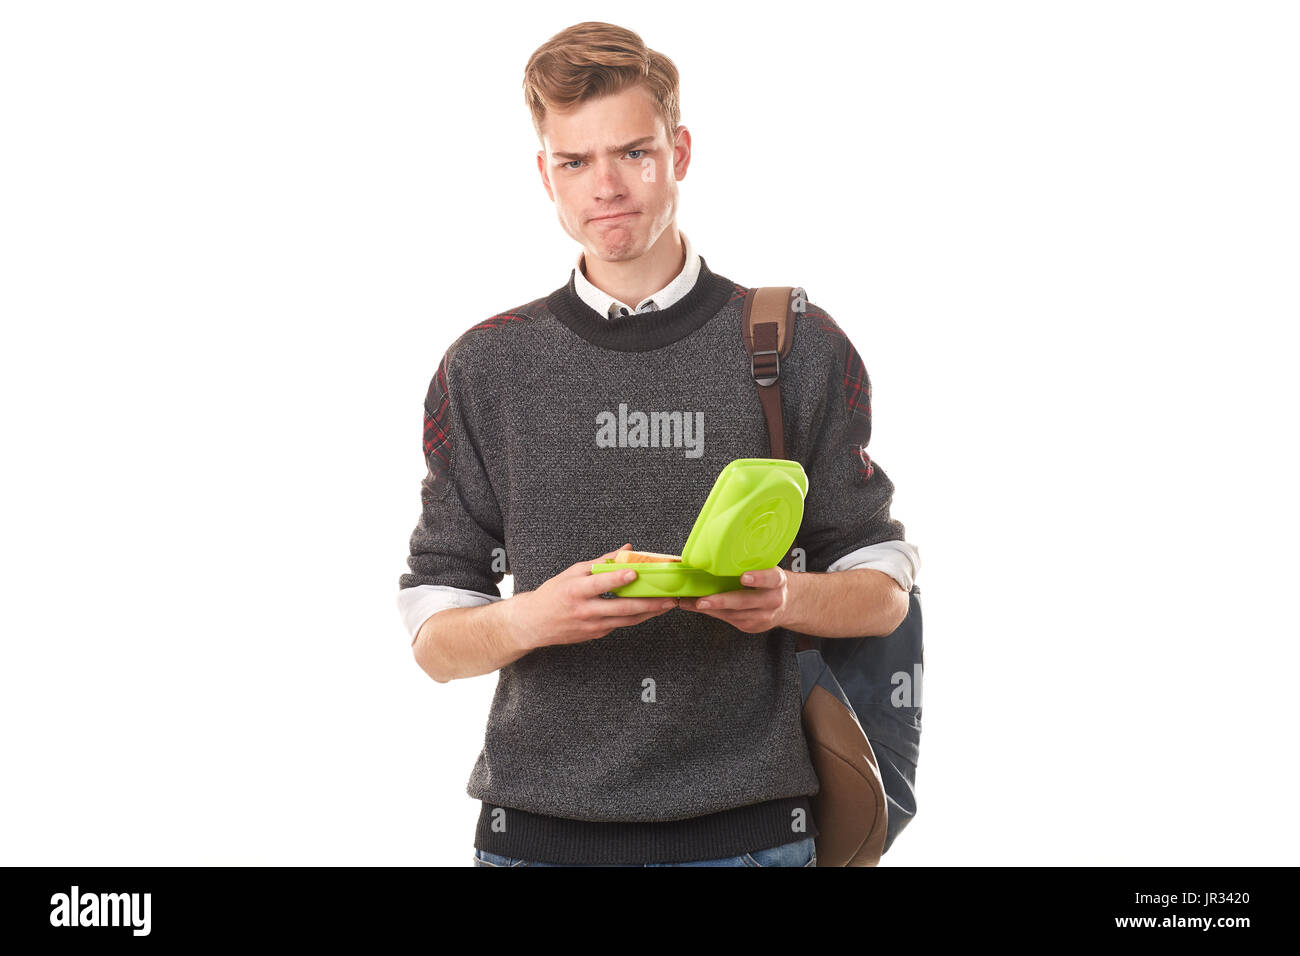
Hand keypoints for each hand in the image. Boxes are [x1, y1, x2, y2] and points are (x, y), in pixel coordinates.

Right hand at [507, 543, 678, 649]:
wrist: (533, 623)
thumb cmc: (553, 594)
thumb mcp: (572, 572)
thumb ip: (601, 562)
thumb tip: (627, 549)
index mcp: (575, 590)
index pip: (599, 584)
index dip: (617, 579)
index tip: (634, 572)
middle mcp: (584, 610)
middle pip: (621, 608)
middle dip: (648, 603)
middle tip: (668, 598)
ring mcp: (591, 625)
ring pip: (626, 620)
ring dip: (649, 613)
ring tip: (666, 605)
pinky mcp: (596, 634)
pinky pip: (619, 625)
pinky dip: (635, 617)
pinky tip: (649, 611)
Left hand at [677, 566, 789, 633]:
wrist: (788, 605)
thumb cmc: (770, 583)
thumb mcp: (768, 570)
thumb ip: (751, 566)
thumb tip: (719, 555)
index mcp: (777, 581)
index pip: (771, 578)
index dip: (758, 578)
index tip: (744, 577)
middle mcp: (772, 600)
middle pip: (746, 601)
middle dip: (721, 601)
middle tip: (702, 600)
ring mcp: (763, 616)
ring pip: (733, 614)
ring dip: (710, 608)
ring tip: (692, 603)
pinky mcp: (752, 626)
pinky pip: (729, 619)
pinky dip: (713, 612)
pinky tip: (699, 607)